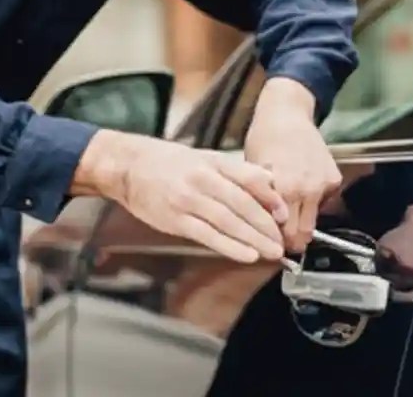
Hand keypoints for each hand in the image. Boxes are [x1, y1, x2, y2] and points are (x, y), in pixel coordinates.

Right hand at [74, 130, 289, 263]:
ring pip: (227, 222)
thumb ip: (235, 171)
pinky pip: (207, 235)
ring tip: (270, 251)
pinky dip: (229, 246)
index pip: (249, 179)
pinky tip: (246, 254)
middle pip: (242, 204)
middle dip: (265, 226)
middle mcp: (202, 180)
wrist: (128, 166)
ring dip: (253, 239)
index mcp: (212, 163)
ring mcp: (187, 200)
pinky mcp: (175, 219)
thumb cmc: (167, 163)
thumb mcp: (203, 157)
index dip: (270, 199)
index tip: (283, 215)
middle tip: (281, 241)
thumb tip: (267, 183)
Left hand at [243, 77, 342, 253]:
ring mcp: (324, 184)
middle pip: (303, 234)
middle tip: (278, 241)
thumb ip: (258, 201)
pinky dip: (311, 202)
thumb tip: (258, 228)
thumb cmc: (262, 139)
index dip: (274, 242)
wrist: (287, 113)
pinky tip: (300, 189)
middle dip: (290, 241)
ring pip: (313, 220)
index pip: (283, 233)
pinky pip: (322, 202)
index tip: (267, 246)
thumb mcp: (250, 171)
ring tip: (287, 212)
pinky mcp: (335, 179)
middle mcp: (308, 190)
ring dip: (301, 221)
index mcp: (284, 189)